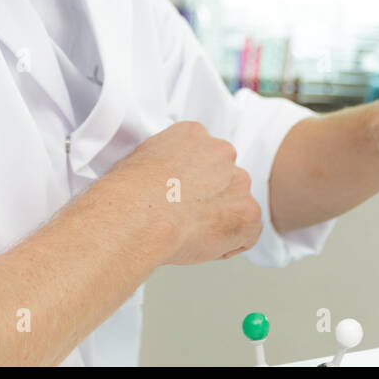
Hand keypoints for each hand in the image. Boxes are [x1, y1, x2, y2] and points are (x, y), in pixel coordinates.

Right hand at [101, 120, 261, 264]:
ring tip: (191, 232)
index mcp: (193, 134)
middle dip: (211, 198)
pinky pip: (247, 233)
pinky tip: (202, 243)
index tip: (182, 195)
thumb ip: (166, 163)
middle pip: (226, 178)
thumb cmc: (130, 193)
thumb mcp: (141, 159)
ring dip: (221, 220)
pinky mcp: (248, 211)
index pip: (205, 156)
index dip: (194, 182)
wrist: (138, 216)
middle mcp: (222, 151)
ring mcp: (238, 181)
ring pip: (238, 205)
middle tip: (187, 216)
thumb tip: (164, 180)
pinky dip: (229, 244)